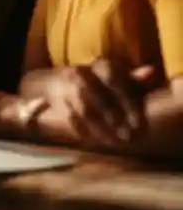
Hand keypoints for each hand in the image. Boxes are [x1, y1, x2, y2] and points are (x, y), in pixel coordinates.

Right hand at [27, 60, 156, 143]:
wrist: (57, 82)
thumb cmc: (99, 83)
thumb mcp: (120, 78)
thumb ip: (135, 80)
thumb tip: (151, 73)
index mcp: (100, 66)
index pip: (114, 79)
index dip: (128, 102)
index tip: (140, 124)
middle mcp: (81, 73)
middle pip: (100, 98)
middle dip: (117, 120)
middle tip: (130, 139)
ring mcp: (67, 87)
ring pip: (85, 111)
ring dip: (102, 130)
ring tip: (116, 143)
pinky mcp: (57, 102)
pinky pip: (72, 119)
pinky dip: (85, 131)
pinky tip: (97, 141)